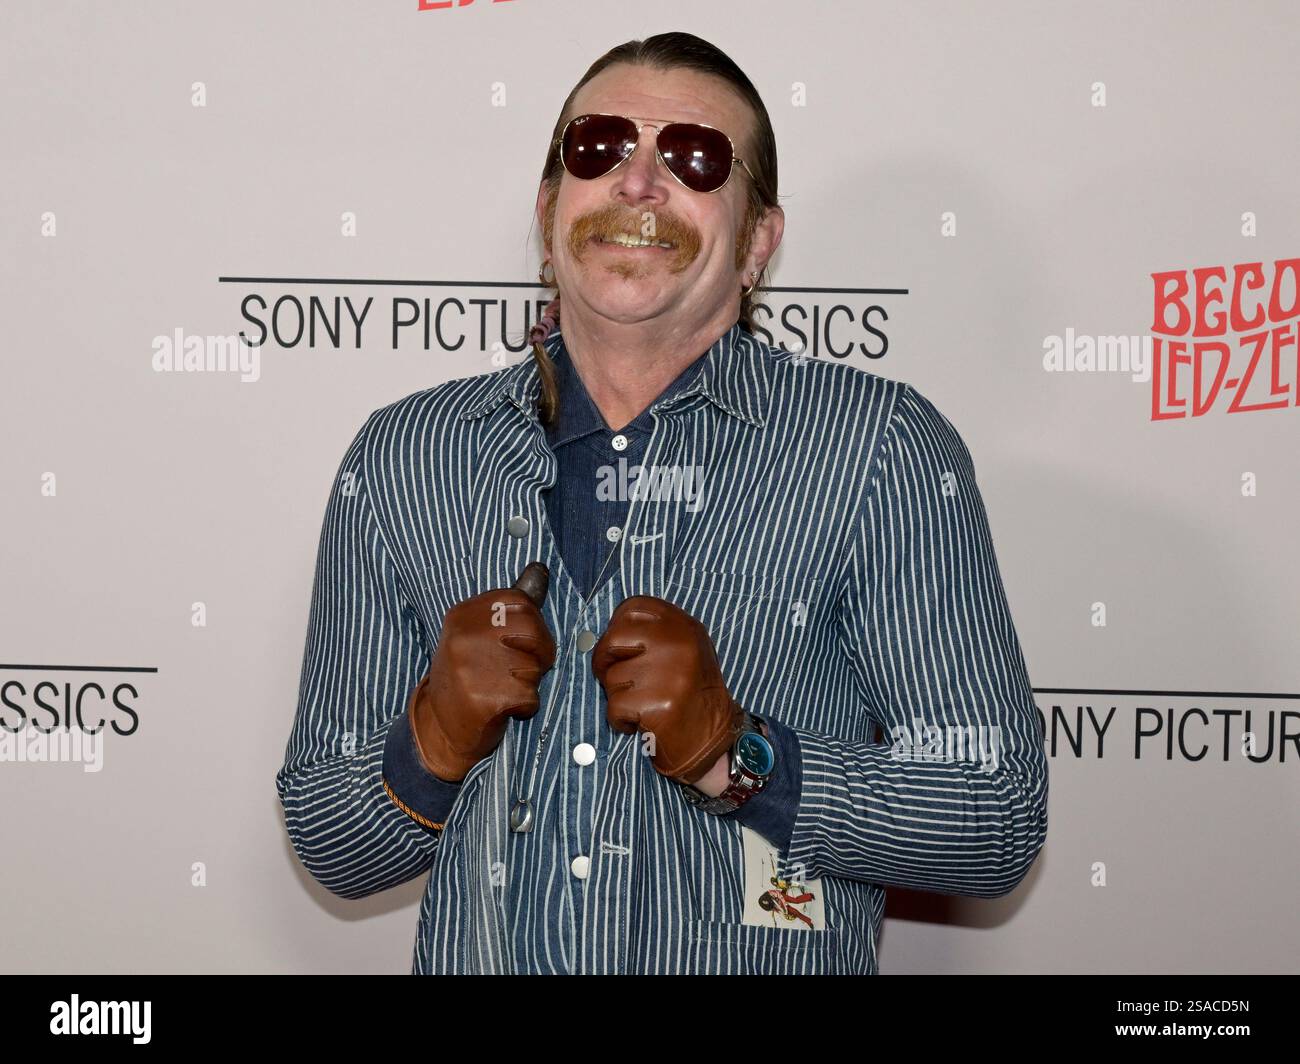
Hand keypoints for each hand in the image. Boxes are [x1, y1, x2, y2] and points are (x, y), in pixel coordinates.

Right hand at [409, 562, 556, 781]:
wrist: (438, 727)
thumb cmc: (469, 675)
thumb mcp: (480, 633)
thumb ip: (511, 606)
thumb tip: (539, 569)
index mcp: (463, 614)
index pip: (521, 601)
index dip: (535, 626)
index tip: (524, 643)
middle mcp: (463, 636)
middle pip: (532, 630)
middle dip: (540, 653)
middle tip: (524, 670)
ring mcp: (470, 667)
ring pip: (533, 666)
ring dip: (531, 683)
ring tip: (505, 689)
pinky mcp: (482, 699)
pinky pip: (529, 696)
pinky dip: (526, 707)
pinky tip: (505, 708)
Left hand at [591, 595, 744, 785]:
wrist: (711, 739)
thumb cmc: (687, 693)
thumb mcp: (681, 649)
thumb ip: (651, 634)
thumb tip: (604, 635)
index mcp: (684, 625)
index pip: (631, 608)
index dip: (616, 629)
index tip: (622, 649)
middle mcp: (679, 644)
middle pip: (612, 638)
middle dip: (605, 661)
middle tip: (621, 679)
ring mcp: (670, 673)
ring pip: (611, 677)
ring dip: (619, 696)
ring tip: (644, 704)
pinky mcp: (658, 704)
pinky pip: (615, 707)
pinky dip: (621, 719)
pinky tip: (642, 722)